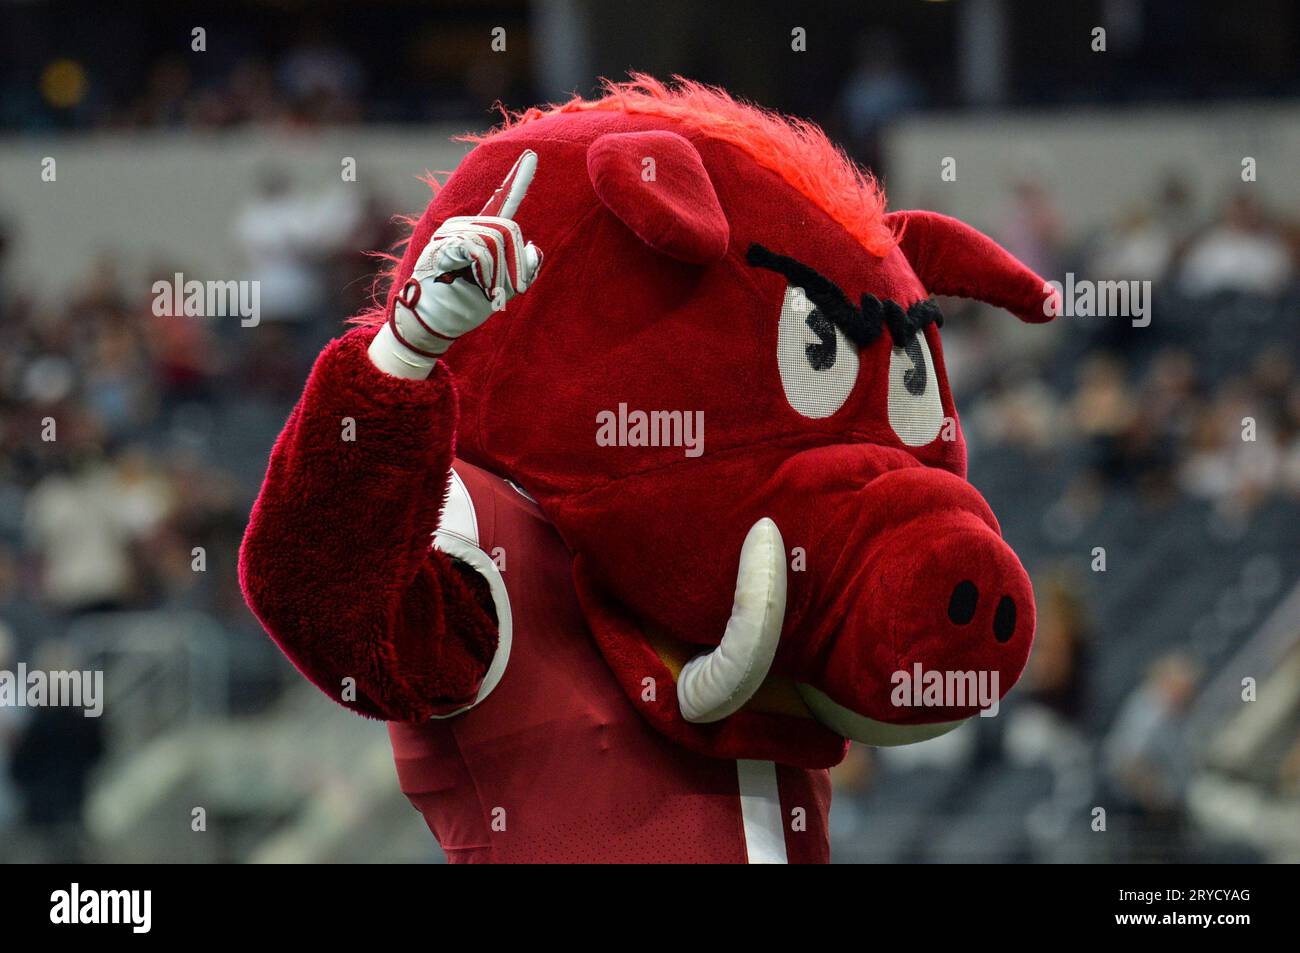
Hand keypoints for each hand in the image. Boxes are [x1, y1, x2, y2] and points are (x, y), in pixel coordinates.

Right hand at [369, 150, 543, 377]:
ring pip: (496, 241)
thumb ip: (521, 269)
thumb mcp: (501, 289)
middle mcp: (462, 227)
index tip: (532, 155)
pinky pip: (480, 251)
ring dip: (500, 275)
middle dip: (515, 266)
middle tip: (507, 292)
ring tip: (488, 293)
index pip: (501, 202)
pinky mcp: (442, 246)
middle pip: (508, 230)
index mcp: (477, 233)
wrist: (431, 325)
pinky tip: (481, 288)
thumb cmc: (461, 306)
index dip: (518, 180)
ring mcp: (449, 234)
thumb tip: (534, 247)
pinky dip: (488, 274)